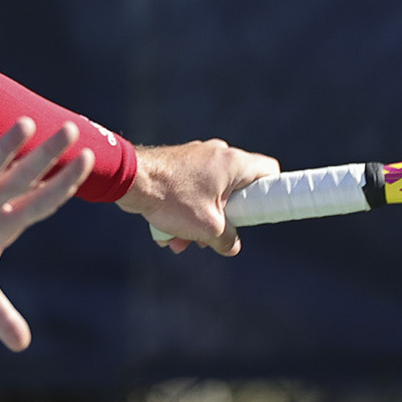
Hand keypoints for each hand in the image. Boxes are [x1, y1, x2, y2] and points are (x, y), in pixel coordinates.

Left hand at [115, 140, 279, 255]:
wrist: (130, 179)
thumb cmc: (173, 198)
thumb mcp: (207, 227)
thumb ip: (227, 239)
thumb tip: (232, 246)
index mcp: (234, 163)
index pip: (269, 172)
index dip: (272, 194)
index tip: (261, 214)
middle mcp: (218, 154)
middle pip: (236, 190)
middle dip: (225, 218)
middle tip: (212, 237)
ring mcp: (197, 156)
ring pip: (210, 194)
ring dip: (199, 220)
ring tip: (181, 240)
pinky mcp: (178, 163)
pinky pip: (190, 189)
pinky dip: (183, 210)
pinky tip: (166, 231)